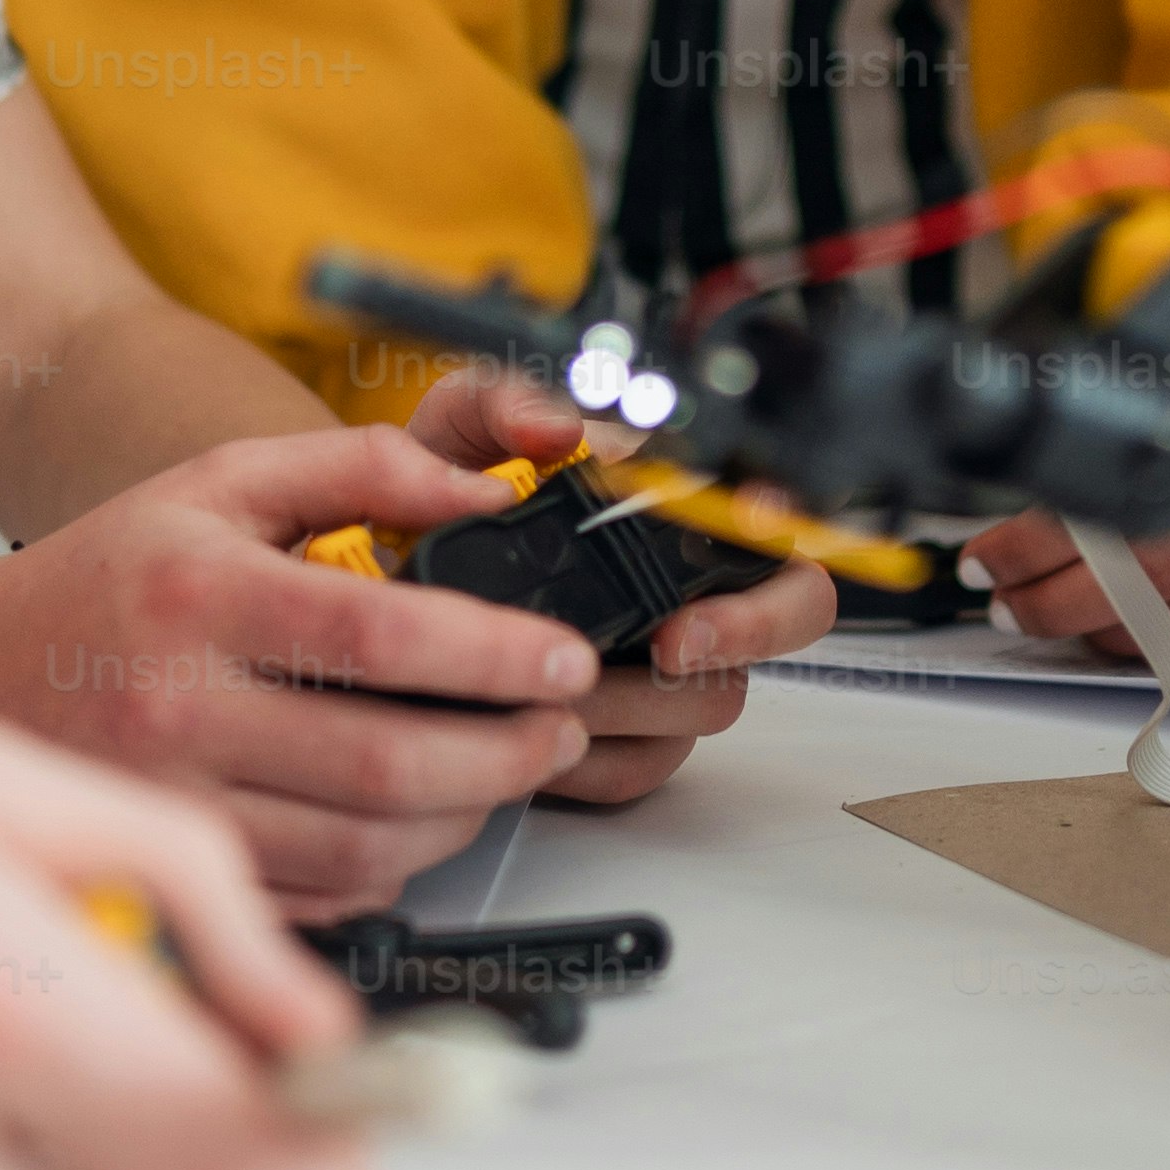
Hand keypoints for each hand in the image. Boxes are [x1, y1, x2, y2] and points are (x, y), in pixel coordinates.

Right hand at [0, 421, 599, 912]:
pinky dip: (395, 868)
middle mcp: (177, 710)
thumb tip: (490, 492)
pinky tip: (421, 818)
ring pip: (364, 847)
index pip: (377, 637)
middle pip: (385, 763)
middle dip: (507, 754)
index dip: (494, 655)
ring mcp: (170, 806)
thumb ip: (361, 467)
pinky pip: (320, 895)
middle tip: (559, 727)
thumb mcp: (221, 480)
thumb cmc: (109, 574)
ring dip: (467, 817)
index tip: (564, 658)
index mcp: (198, 599)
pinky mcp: (175, 872)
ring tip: (507, 770)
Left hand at [389, 361, 831, 807]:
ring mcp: (667, 671)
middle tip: (670, 641)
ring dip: (639, 699)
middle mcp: (693, 588)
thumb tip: (558, 428)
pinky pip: (638, 766)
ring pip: (707, 702)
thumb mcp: (464, 424)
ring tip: (563, 682)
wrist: (382, 565)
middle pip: (787, 620)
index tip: (751, 534)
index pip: (782, 524)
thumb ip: (506, 403)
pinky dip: (591, 756)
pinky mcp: (625, 740)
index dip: (785, 522)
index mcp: (676, 508)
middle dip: (739, 634)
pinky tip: (538, 730)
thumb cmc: (448, 489)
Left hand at [958, 508, 1169, 672]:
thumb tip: (992, 544)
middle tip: (1009, 608)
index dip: (1032, 544)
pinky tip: (1148, 638)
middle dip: (1059, 603)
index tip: (982, 565)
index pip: (1105, 503)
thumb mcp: (1135, 452)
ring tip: (1065, 623)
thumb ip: (1079, 489)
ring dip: (1110, 635)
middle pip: (1148, 573)